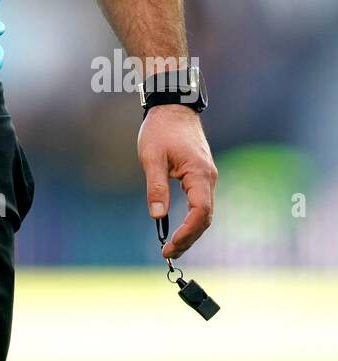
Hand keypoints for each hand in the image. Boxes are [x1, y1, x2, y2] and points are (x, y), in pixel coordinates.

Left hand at [137, 104, 217, 258]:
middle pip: (205, 217)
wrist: (172, 107)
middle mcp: (209, 178)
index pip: (200, 212)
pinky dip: (193, 219)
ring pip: (205, 212)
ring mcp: (207, 177)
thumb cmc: (161, 129)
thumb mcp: (151, 157)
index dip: (187, 232)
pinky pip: (201, 203)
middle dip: (189, 238)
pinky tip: (180, 228)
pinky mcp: (202, 175)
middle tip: (168, 253)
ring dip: (191, 231)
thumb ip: (155, 187)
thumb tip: (157, 216)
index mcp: (199, 174)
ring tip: (173, 247)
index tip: (169, 246)